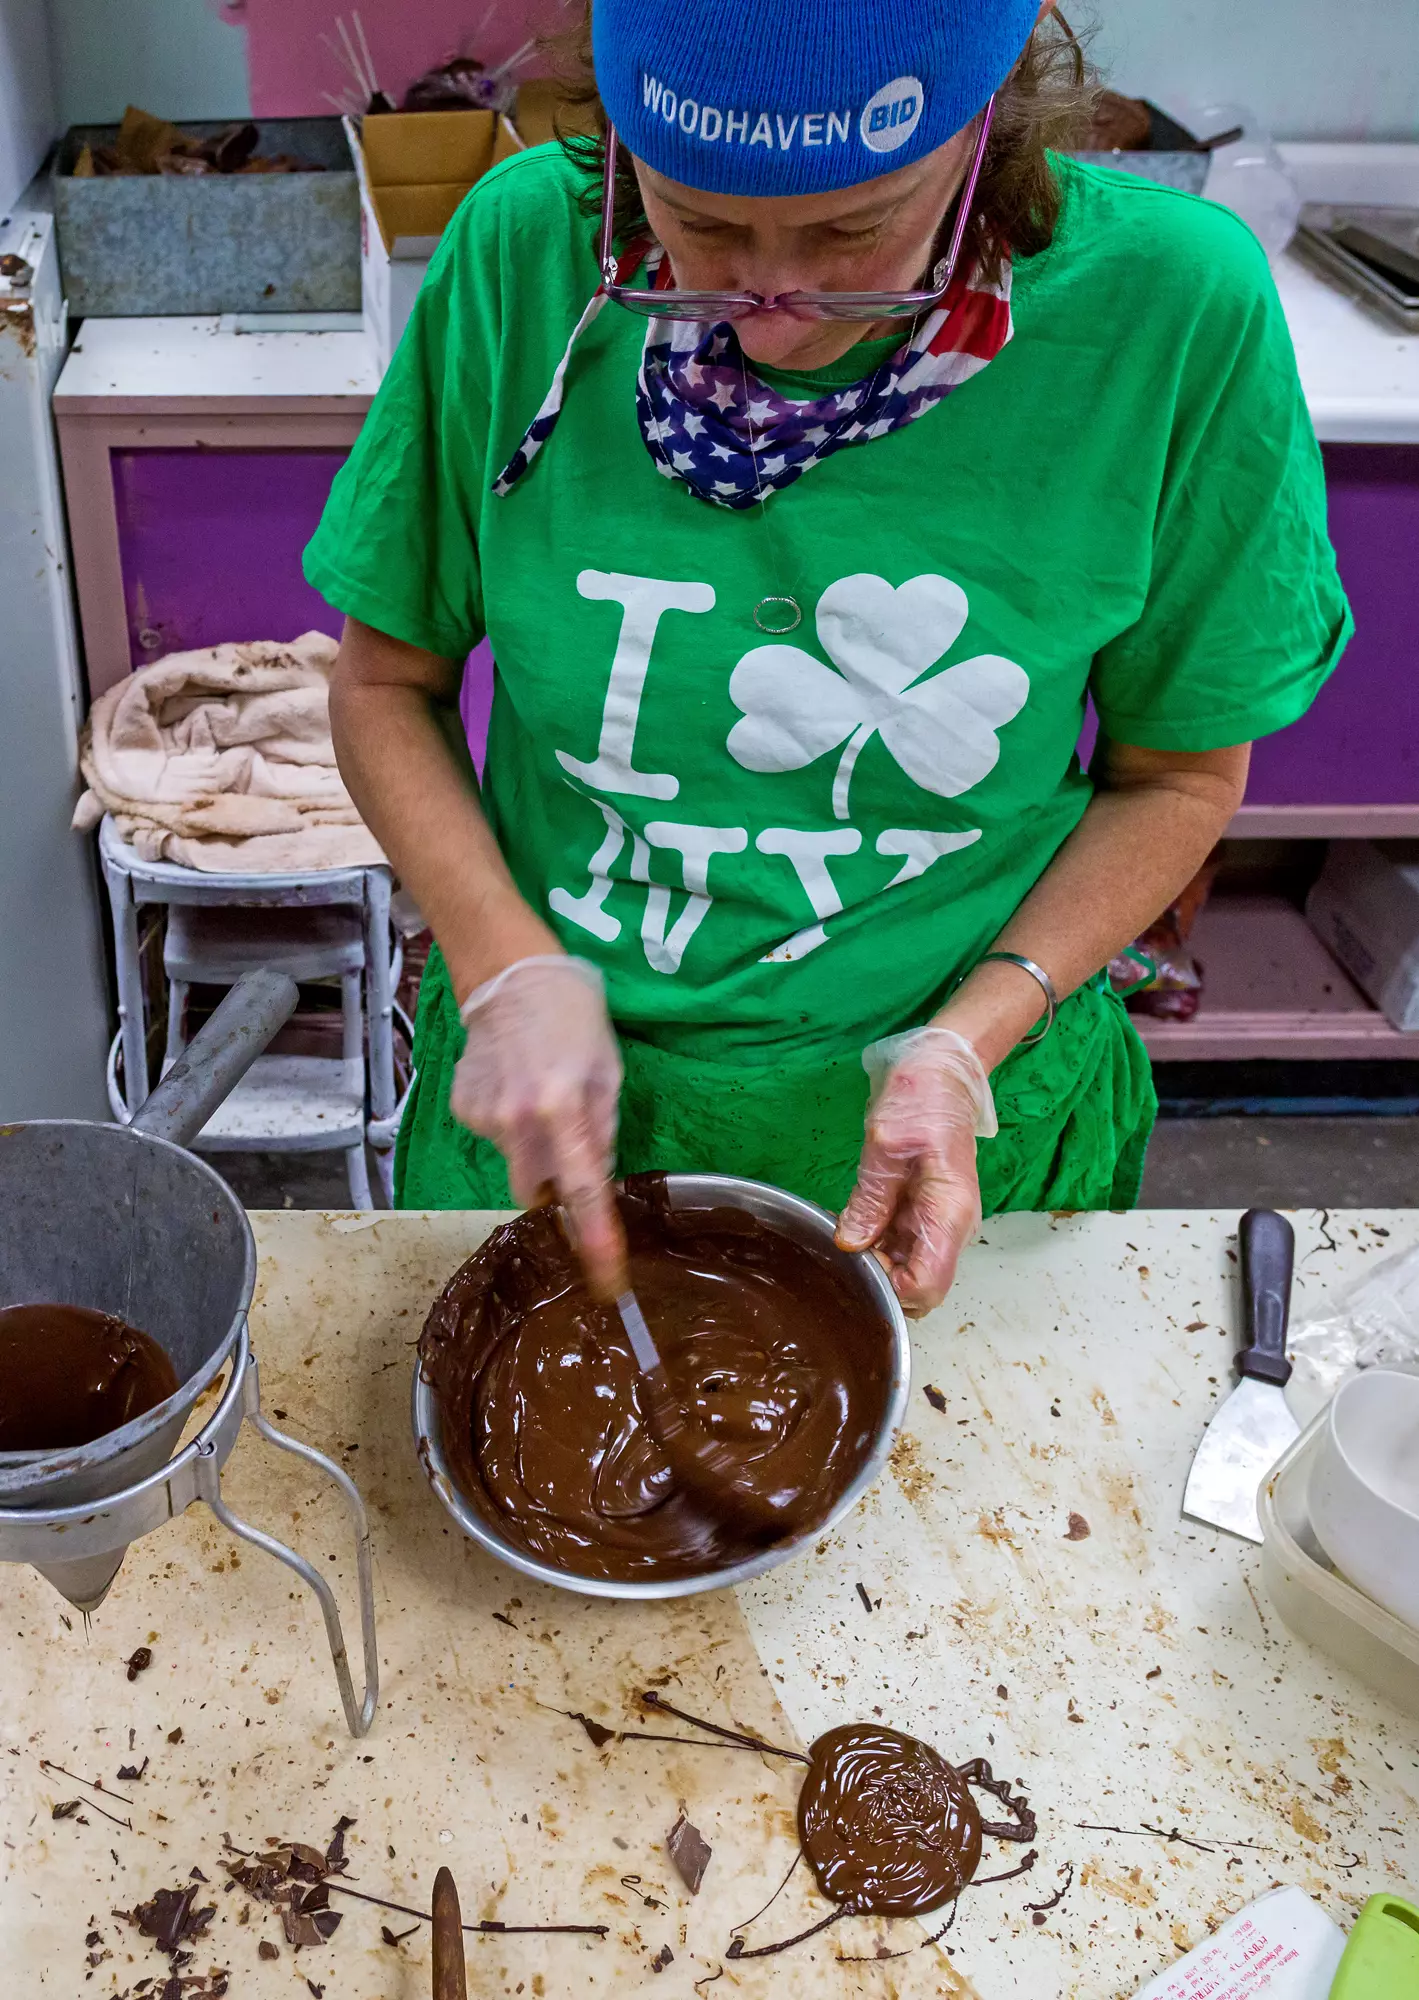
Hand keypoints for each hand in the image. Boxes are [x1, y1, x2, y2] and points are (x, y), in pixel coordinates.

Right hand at [451, 955, 626, 1296]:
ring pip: (515, 1162)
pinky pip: (495, 1137)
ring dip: (534, 1146)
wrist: (512, 977)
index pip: (582, 1192)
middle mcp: (516, 1120)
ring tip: (542, 1096)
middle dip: (555, 1185)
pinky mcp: (462, 1108)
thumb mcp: (607, 1072)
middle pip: (536, 1190)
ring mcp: (482, 1115)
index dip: (596, 1241)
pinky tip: (516, 1086)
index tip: (609, 1282)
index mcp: (561, 1109)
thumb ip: (601, 1133)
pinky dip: (510, 1125)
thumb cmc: (574, 1018)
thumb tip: (595, 1181)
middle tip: (570, 1147)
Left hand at [835, 1026, 996, 1316]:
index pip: (927, 1287)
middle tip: (844, 1248)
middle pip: (919, 1288)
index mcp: (949, 1214)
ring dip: (876, 1264)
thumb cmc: (922, 1099)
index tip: (858, 1262)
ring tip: (844, 1234)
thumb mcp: (886, 1144)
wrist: (942, 1072)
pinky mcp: (923, 1215)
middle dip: (880, 1281)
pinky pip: (900, 1248)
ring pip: (908, 1271)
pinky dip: (876, 1247)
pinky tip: (852, 1227)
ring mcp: (937, 1223)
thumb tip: (850, 1243)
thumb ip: (870, 1198)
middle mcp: (950, 1228)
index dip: (889, 1289)